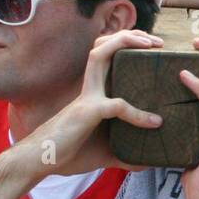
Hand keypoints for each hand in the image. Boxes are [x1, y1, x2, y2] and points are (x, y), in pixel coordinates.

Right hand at [21, 30, 163, 177]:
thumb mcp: (105, 153)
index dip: (127, 46)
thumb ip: (126, 154)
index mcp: (94, 93)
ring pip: (99, 55)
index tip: (152, 48)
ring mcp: (87, 98)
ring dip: (124, 43)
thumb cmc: (69, 153)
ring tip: (150, 46)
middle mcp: (89, 89)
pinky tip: (154, 122)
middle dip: (130, 35)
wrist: (40, 162)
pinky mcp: (87, 113)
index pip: (107, 57)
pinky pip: (116, 105)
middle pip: (103, 46)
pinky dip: (137, 113)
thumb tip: (147, 162)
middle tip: (157, 42)